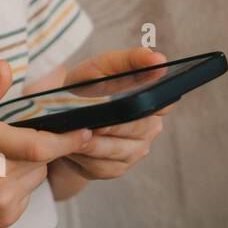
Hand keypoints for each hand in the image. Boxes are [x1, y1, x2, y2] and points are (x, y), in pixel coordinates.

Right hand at [0, 58, 93, 227]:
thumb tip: (5, 67)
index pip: (41, 144)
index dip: (68, 138)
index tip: (87, 128)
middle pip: (41, 158)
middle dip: (38, 145)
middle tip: (13, 139)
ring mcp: (0, 202)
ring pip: (36, 177)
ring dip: (28, 165)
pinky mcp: (3, 219)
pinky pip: (26, 196)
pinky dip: (18, 185)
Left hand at [58, 46, 172, 179]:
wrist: (64, 115)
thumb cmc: (87, 86)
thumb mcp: (103, 66)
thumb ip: (130, 59)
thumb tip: (158, 59)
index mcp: (152, 100)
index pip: (163, 103)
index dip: (150, 105)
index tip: (132, 103)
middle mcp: (150, 127)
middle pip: (135, 129)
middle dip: (111, 126)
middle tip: (93, 123)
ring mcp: (135, 151)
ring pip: (115, 151)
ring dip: (92, 142)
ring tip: (74, 132)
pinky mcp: (116, 168)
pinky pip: (101, 167)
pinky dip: (84, 157)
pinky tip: (72, 147)